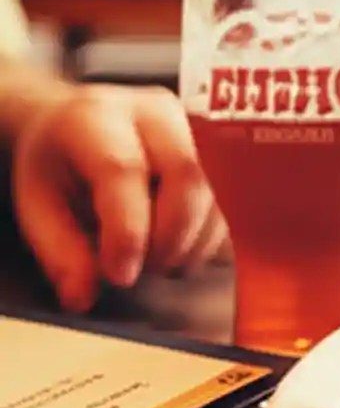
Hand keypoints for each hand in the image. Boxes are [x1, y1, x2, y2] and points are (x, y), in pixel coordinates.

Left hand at [11, 84, 228, 312]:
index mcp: (96, 117)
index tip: (120, 274)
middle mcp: (153, 110)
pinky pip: (233, 198)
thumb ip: (61, 250)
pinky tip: (183, 247)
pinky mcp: (220, 147)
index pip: (123, 169)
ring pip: (218, 189)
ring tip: (161, 260)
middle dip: (172, 237)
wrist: (81, 123)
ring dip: (196, 241)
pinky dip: (212, 236)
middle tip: (147, 269)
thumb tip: (83, 297)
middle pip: (187, 174)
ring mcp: (195, 126)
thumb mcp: (39, 204)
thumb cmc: (60, 163)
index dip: (128, 230)